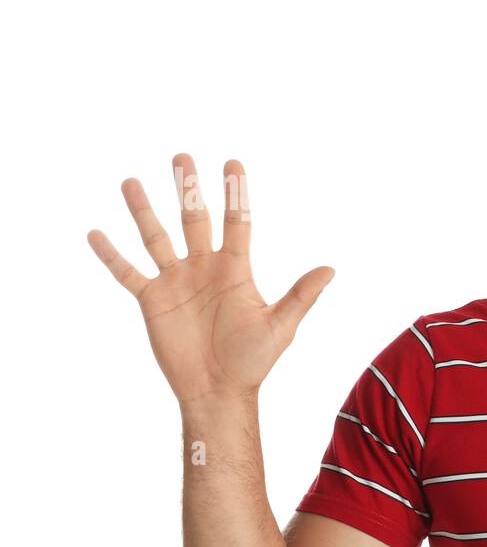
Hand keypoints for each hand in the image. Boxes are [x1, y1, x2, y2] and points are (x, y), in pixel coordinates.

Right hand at [86, 154, 334, 405]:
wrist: (219, 390)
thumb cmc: (254, 360)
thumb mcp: (280, 325)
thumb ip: (301, 295)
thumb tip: (331, 269)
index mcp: (235, 269)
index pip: (236, 222)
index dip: (235, 193)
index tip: (232, 162)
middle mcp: (203, 267)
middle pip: (193, 218)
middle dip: (187, 188)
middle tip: (181, 157)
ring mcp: (176, 281)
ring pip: (156, 237)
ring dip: (143, 210)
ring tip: (130, 181)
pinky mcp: (151, 300)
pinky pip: (127, 272)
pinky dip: (111, 255)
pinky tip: (96, 232)